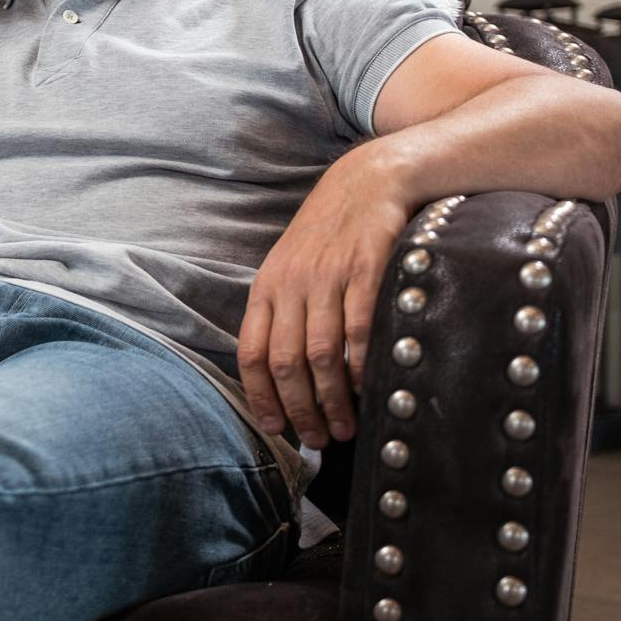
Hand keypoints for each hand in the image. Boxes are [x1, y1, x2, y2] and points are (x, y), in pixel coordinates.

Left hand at [235, 150, 413, 449]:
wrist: (369, 181)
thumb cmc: (331, 235)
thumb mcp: (292, 267)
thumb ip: (284, 312)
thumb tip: (285, 374)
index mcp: (267, 287)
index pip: (251, 352)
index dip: (261, 396)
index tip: (275, 427)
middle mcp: (291, 284)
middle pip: (284, 361)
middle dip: (300, 409)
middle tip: (320, 439)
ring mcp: (328, 276)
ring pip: (320, 353)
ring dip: (331, 400)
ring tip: (346, 426)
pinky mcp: (365, 269)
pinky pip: (359, 329)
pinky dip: (361, 367)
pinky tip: (367, 390)